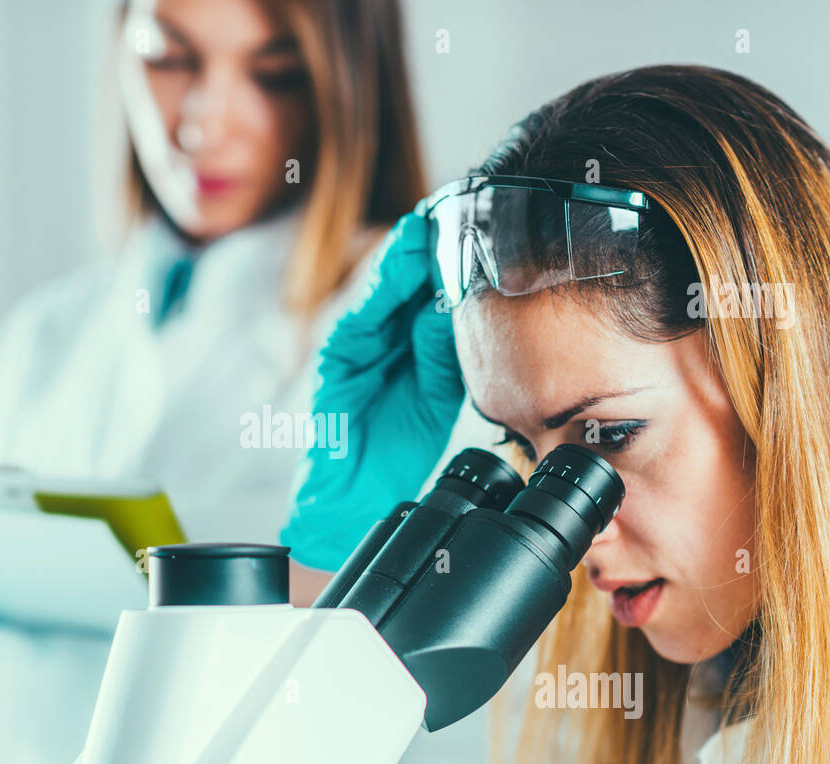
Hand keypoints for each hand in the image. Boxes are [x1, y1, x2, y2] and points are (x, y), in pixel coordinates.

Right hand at [281, 202, 464, 571]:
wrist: (352, 499)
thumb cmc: (396, 451)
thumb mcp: (440, 391)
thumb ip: (448, 347)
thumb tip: (465, 302)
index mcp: (410, 342)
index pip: (436, 285)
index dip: (461, 251)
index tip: (492, 216)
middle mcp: (383, 333)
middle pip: (412, 272)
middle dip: (439, 236)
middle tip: (470, 197)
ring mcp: (357, 340)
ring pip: (387, 281)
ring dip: (413, 246)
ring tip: (442, 213)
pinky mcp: (337, 355)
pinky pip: (363, 310)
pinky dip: (385, 281)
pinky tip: (408, 254)